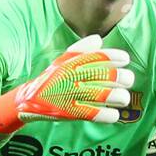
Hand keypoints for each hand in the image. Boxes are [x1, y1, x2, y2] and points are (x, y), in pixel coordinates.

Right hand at [0, 34, 133, 134]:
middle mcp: (71, 78)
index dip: (113, 56)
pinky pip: (92, 113)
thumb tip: (98, 40)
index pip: (95, 56)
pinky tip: (115, 115)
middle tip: (128, 79)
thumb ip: (79, 50)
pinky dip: (106, 115)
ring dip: (117, 96)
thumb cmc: (49, 81)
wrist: (26, 102)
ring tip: (124, 98)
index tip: (125, 59)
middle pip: (102, 75)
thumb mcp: (61, 62)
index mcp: (69, 64)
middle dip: (119, 77)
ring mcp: (70, 95)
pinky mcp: (69, 113)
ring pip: (100, 94)